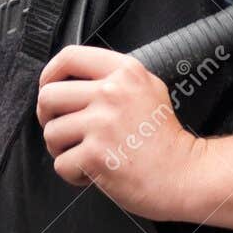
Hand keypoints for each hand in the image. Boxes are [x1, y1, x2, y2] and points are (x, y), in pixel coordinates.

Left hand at [37, 45, 203, 219]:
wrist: (184, 175)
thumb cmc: (166, 141)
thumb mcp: (149, 89)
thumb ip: (115, 78)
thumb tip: (73, 82)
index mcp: (125, 72)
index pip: (70, 57)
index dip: (50, 74)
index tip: (48, 88)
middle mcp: (111, 93)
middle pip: (49, 96)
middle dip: (49, 118)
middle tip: (64, 132)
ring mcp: (101, 124)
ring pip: (51, 133)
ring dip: (62, 150)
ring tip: (85, 155)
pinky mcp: (95, 156)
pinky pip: (61, 164)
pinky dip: (74, 175)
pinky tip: (95, 173)